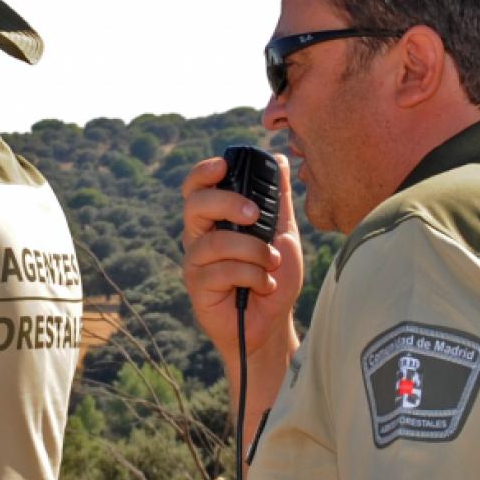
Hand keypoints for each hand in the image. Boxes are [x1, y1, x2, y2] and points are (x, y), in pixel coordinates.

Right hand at [180, 152, 302, 361]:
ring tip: (271, 264)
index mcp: (215, 219)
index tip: (223, 166)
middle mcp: (199, 237)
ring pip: (216, 242)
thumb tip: (278, 158)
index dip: (203, 172)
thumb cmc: (274, 277)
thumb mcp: (283, 232)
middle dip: (228, 204)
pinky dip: (252, 276)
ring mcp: (196, 263)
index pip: (196, 187)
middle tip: (255, 216)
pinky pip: (222, 272)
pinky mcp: (198, 288)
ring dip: (253, 251)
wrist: (273, 322)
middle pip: (195, 205)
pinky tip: (264, 285)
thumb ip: (278, 198)